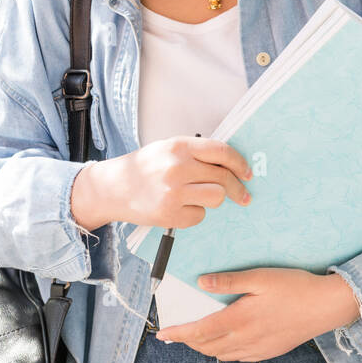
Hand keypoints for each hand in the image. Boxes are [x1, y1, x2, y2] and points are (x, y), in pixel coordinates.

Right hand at [71, 135, 252, 230]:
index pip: (221, 152)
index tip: (247, 172)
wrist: (114, 188)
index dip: (239, 163)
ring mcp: (173, 192)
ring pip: (216, 197)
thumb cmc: (145, 167)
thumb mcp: (169, 148)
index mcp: (179, 146)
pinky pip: (199, 215)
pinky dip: (195, 213)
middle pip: (223, 177)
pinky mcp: (169, 214)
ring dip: (214, 199)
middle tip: (243, 195)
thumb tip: (231, 163)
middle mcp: (177, 168)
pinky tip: (180, 207)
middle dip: (237, 187)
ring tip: (200, 197)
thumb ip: (197, 153)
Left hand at [155, 267, 360, 360]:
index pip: (201, 331)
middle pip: (208, 346)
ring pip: (222, 354)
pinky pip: (238, 357)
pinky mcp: (269, 352)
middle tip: (175, 333)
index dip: (179, 333)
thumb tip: (201, 282)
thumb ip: (230, 280)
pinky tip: (225, 342)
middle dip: (188, 341)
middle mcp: (246, 339)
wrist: (326, 307)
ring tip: (196, 336)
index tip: (163, 334)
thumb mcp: (261, 277)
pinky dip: (223, 351)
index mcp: (240, 319)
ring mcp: (258, 349)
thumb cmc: (294, 287)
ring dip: (205, 347)